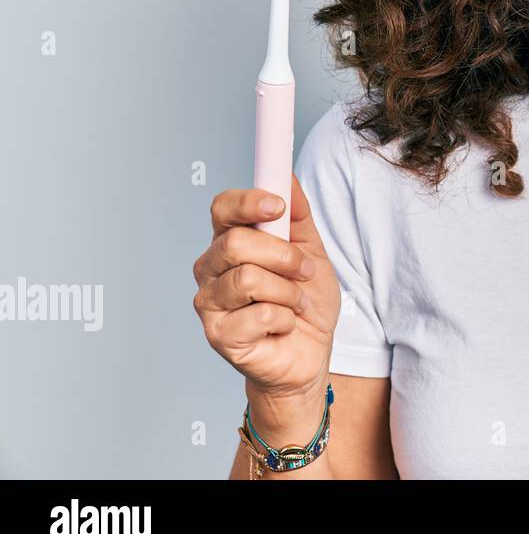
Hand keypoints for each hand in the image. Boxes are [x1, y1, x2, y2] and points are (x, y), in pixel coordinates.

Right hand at [193, 174, 340, 399]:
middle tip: (304, 271)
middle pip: (235, 243)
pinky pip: (258, 314)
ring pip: (248, 279)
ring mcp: (210, 303)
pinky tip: (284, 325)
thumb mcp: (312, 253)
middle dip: (283, 255)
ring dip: (288, 291)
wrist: (309, 355)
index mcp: (230, 242)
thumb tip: (288, 178)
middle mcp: (212, 269)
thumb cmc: (305, 303)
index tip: (278, 206)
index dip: (248, 202)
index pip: (222, 208)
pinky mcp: (218, 336)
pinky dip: (285, 318)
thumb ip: (298, 217)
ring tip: (296, 303)